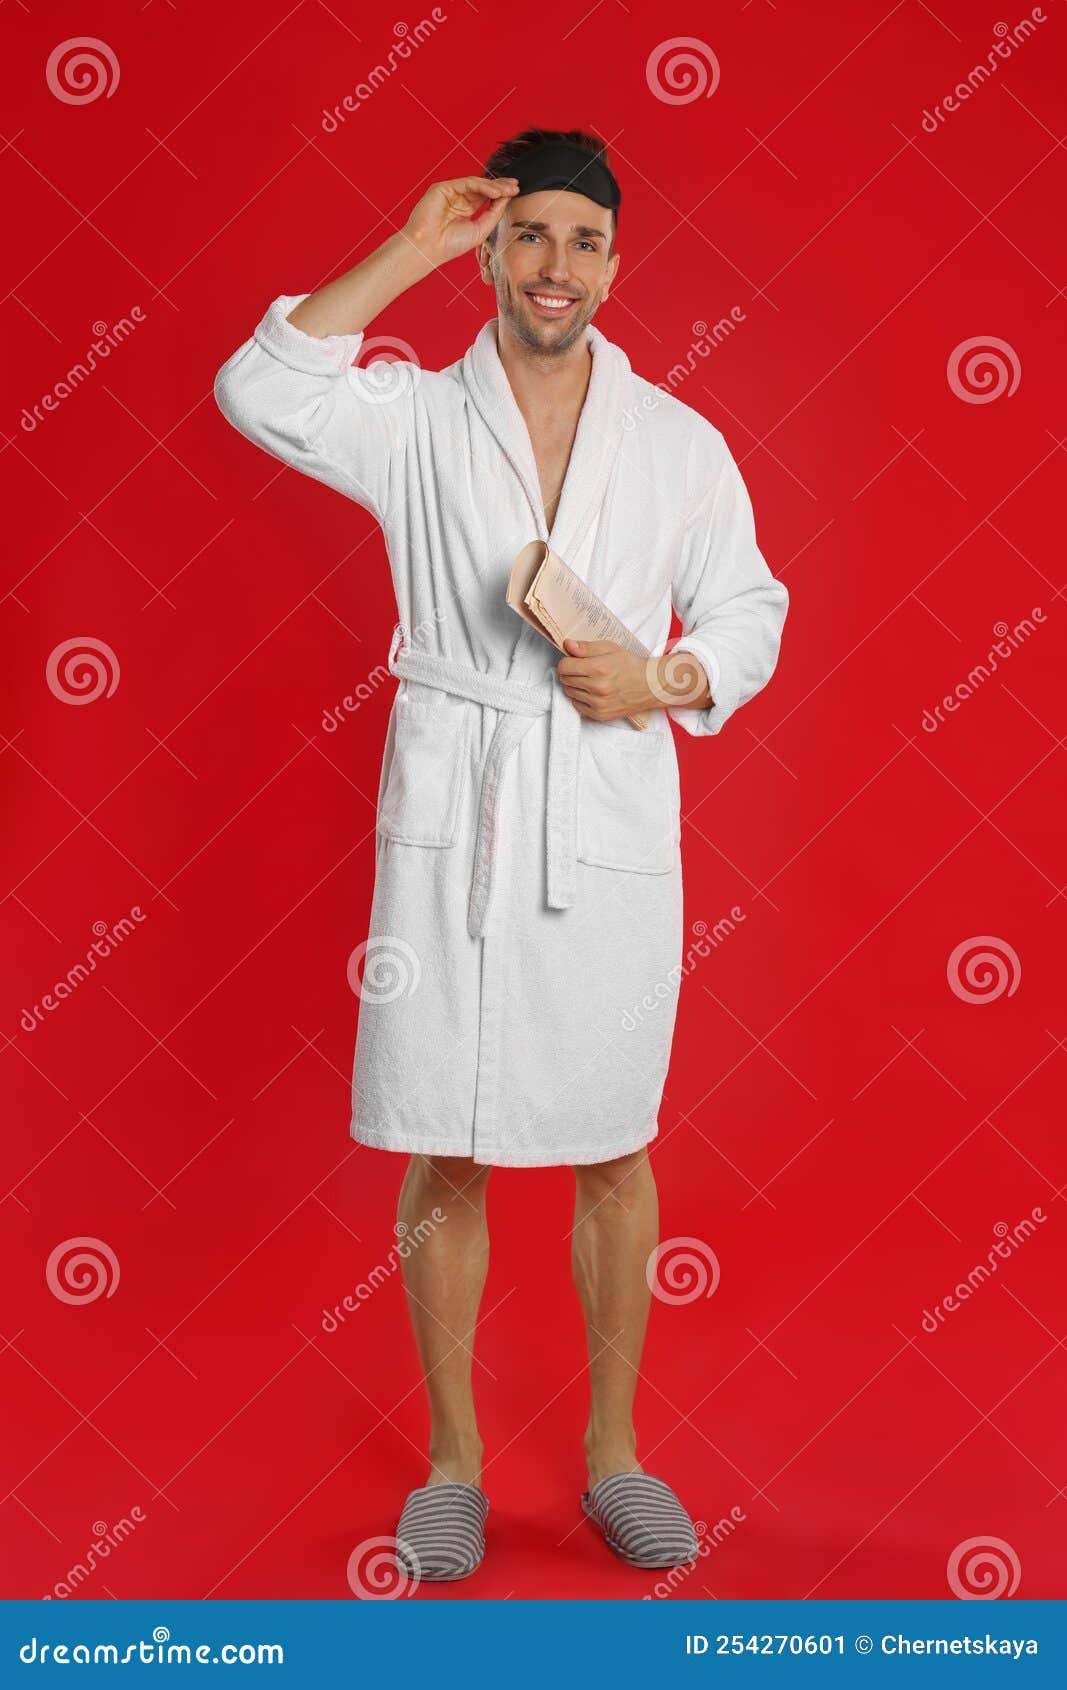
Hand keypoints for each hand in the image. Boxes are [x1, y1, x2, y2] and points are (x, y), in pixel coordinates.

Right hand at [402, 176, 519, 266]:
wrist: (428, 248)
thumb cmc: (450, 244)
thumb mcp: (480, 230)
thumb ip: (493, 214)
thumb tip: (506, 198)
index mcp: (465, 209)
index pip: (485, 197)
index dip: (500, 194)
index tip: (515, 192)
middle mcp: (458, 199)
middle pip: (482, 187)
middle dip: (500, 186)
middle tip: (516, 186)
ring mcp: (450, 192)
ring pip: (476, 184)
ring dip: (494, 186)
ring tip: (509, 190)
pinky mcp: (443, 188)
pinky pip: (467, 183)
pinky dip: (483, 186)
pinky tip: (496, 192)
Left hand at [558, 640, 711, 719]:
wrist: (649, 686)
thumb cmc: (630, 666)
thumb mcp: (610, 649)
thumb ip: (587, 647)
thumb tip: (567, 645)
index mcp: (599, 668)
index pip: (564, 666)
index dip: (567, 661)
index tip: (574, 660)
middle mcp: (597, 688)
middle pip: (565, 679)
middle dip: (571, 672)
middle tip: (583, 669)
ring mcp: (598, 704)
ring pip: (569, 692)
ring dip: (574, 685)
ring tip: (589, 680)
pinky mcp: (599, 715)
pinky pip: (576, 705)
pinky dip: (580, 698)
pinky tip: (591, 692)